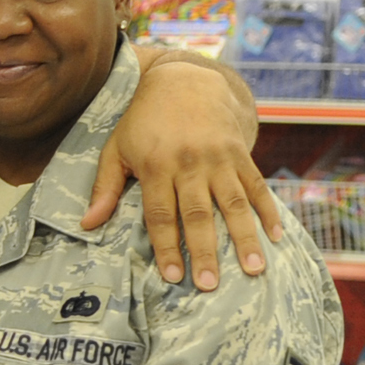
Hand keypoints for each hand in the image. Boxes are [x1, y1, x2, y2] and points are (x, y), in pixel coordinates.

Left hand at [83, 59, 280, 289]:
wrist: (184, 79)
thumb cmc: (143, 120)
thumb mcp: (116, 147)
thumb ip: (106, 187)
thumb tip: (87, 224)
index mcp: (155, 165)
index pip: (160, 214)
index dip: (166, 246)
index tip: (172, 277)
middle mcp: (189, 163)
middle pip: (197, 214)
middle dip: (204, 251)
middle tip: (210, 285)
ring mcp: (218, 158)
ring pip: (233, 203)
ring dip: (244, 238)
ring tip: (253, 269)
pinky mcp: (239, 152)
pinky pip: (256, 185)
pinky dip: (268, 211)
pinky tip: (276, 237)